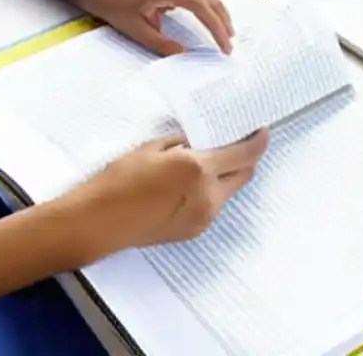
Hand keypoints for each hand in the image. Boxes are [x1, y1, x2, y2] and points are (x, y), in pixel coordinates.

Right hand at [66, 130, 269, 252]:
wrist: (101, 221)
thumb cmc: (120, 179)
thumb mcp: (152, 148)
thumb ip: (183, 143)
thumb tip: (201, 142)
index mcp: (198, 169)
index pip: (244, 155)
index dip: (258, 142)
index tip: (261, 131)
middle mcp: (208, 195)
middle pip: (244, 175)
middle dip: (247, 158)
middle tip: (240, 143)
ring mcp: (204, 216)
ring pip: (228, 191)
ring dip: (226, 175)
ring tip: (208, 163)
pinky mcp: (194, 230)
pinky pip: (213, 205)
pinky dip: (211, 191)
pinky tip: (189, 185)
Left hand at [76, 0, 235, 55]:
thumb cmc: (112, 3)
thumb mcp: (134, 29)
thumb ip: (160, 43)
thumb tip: (183, 53)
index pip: (199, 6)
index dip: (215, 27)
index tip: (223, 45)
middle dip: (222, 22)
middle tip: (229, 43)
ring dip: (217, 13)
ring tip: (225, 33)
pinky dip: (206, 6)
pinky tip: (211, 21)